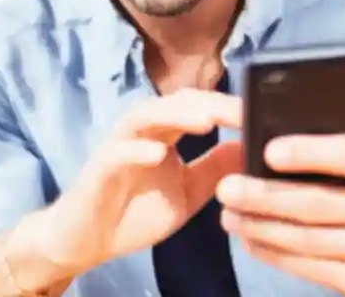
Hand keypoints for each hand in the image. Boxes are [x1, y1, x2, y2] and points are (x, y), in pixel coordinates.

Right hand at [28, 89, 242, 277]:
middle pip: (174, 103)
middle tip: (240, 111)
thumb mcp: (188, 192)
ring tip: (206, 120)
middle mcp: (142, 133)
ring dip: (174, 115)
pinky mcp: (98, 170)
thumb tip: (249, 146)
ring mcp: (118, 147)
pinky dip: (136, 150)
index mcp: (164, 134)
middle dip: (208, 104)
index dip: (226, 107)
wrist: (87, 241)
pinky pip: (115, 153)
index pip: (197, 108)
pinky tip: (159, 154)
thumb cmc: (135, 212)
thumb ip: (215, 169)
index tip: (257, 112)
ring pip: (144, 116)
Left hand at [216, 124, 344, 295]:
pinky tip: (251, 240)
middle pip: (322, 203)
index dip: (313, 152)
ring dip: (261, 227)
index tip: (268, 149)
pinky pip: (311, 269)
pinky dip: (274, 255)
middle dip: (267, 195)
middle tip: (228, 187)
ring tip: (230, 214)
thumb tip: (302, 91)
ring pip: (309, 240)